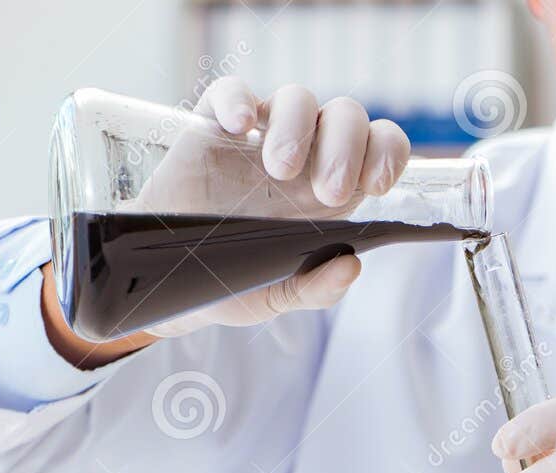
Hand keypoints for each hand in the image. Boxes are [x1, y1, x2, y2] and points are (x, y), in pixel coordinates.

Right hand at [133, 77, 410, 337]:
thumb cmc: (233, 284)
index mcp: (332, 190)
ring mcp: (257, 140)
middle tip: (327, 191)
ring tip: (279, 171)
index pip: (378, 147)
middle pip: (344, 116)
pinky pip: (230, 92)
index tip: (376, 185)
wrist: (169, 281)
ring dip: (298, 127)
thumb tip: (351, 266)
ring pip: (296, 99)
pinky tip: (240, 127)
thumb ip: (317, 288)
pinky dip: (238, 100)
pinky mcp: (211, 129)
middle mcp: (304, 157)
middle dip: (346, 147)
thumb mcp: (278, 296)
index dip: (387, 153)